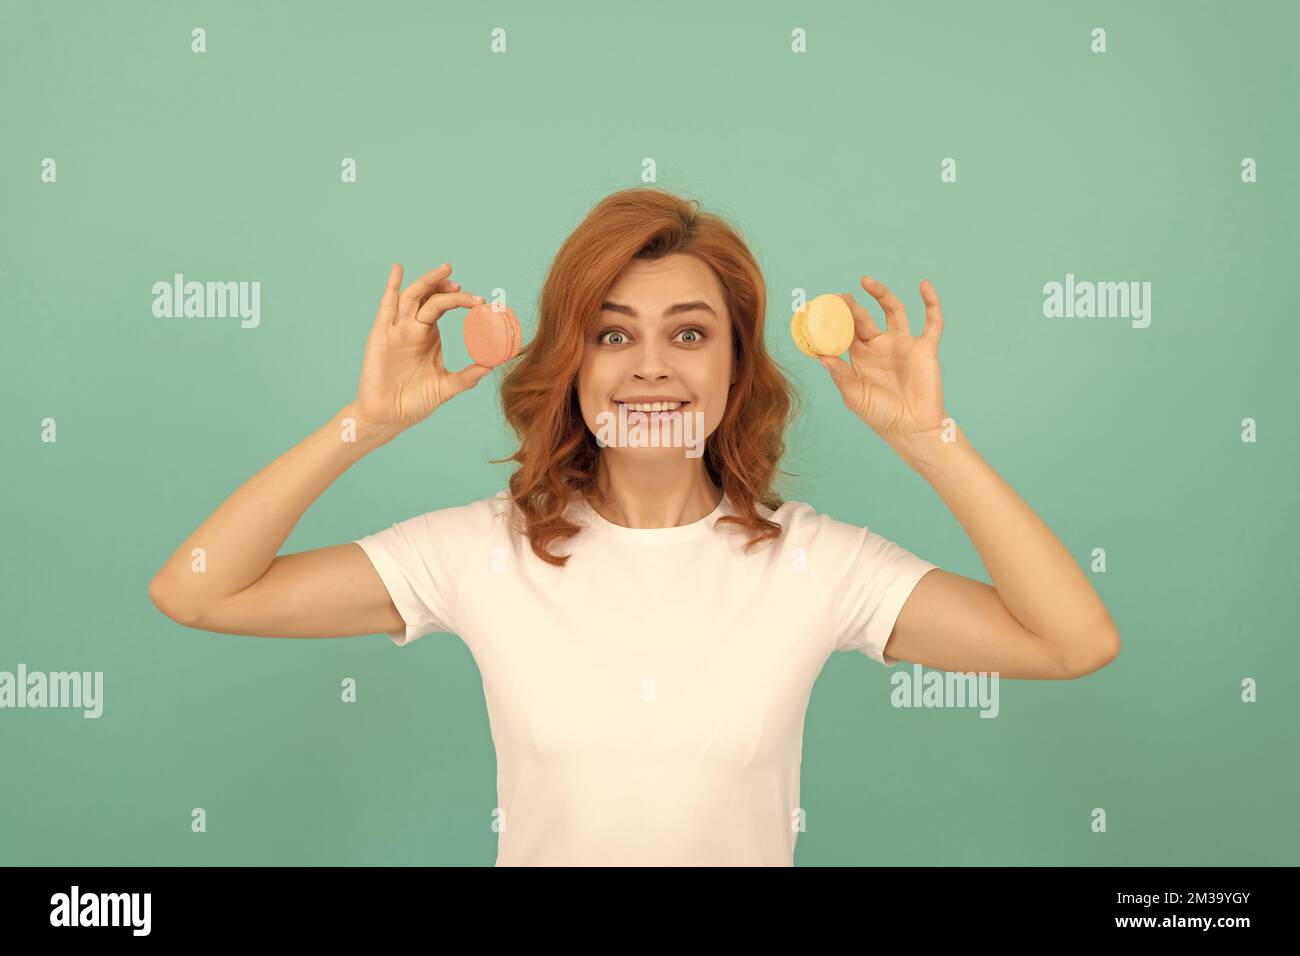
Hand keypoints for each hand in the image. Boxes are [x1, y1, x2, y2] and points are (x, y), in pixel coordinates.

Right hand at [353, 262, 492, 437]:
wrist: (389, 417)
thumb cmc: (414, 402)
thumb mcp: (446, 387)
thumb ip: (467, 376)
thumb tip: (493, 365)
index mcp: (428, 335)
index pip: (443, 306)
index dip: (460, 299)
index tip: (480, 301)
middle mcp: (412, 327)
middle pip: (428, 296)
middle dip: (444, 285)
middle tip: (461, 282)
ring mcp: (396, 330)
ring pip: (411, 296)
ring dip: (427, 281)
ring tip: (445, 269)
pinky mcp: (381, 336)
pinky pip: (386, 307)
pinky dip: (391, 286)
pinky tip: (398, 270)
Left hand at [819, 276, 948, 447]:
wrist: (912, 428)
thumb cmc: (880, 416)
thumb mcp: (854, 396)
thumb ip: (839, 374)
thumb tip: (821, 356)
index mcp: (861, 357)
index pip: (845, 331)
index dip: (834, 320)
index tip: (820, 308)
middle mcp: (881, 346)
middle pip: (865, 318)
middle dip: (852, 306)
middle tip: (839, 296)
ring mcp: (903, 344)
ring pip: (893, 310)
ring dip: (881, 294)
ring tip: (866, 281)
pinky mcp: (925, 347)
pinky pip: (932, 321)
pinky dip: (931, 302)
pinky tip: (924, 284)